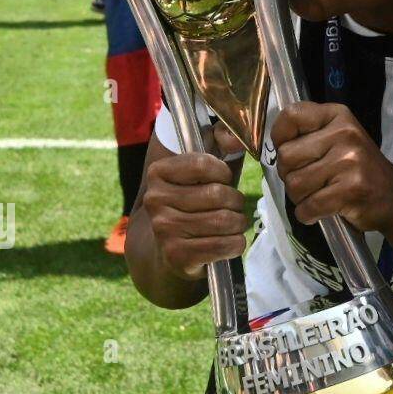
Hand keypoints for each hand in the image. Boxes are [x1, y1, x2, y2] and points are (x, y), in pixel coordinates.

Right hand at [142, 151, 247, 280]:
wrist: (168, 250)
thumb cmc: (195, 202)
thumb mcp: (205, 168)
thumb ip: (221, 139)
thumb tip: (235, 138)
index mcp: (158, 172)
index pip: (204, 164)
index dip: (224, 172)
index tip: (222, 180)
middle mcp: (154, 200)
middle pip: (218, 194)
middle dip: (236, 201)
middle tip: (232, 206)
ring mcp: (163, 229)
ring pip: (224, 220)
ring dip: (238, 223)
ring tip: (233, 223)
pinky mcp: (176, 255)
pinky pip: (223, 245)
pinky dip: (236, 243)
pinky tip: (230, 241)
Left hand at [272, 101, 392, 234]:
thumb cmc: (358, 168)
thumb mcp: (338, 138)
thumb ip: (308, 134)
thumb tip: (273, 144)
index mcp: (338, 115)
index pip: (291, 116)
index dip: (280, 137)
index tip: (291, 151)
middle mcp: (344, 133)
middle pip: (286, 156)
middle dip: (290, 174)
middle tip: (310, 180)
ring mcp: (349, 161)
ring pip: (294, 185)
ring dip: (300, 198)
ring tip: (319, 194)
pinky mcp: (351, 190)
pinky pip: (308, 207)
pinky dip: (308, 215)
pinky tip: (323, 210)